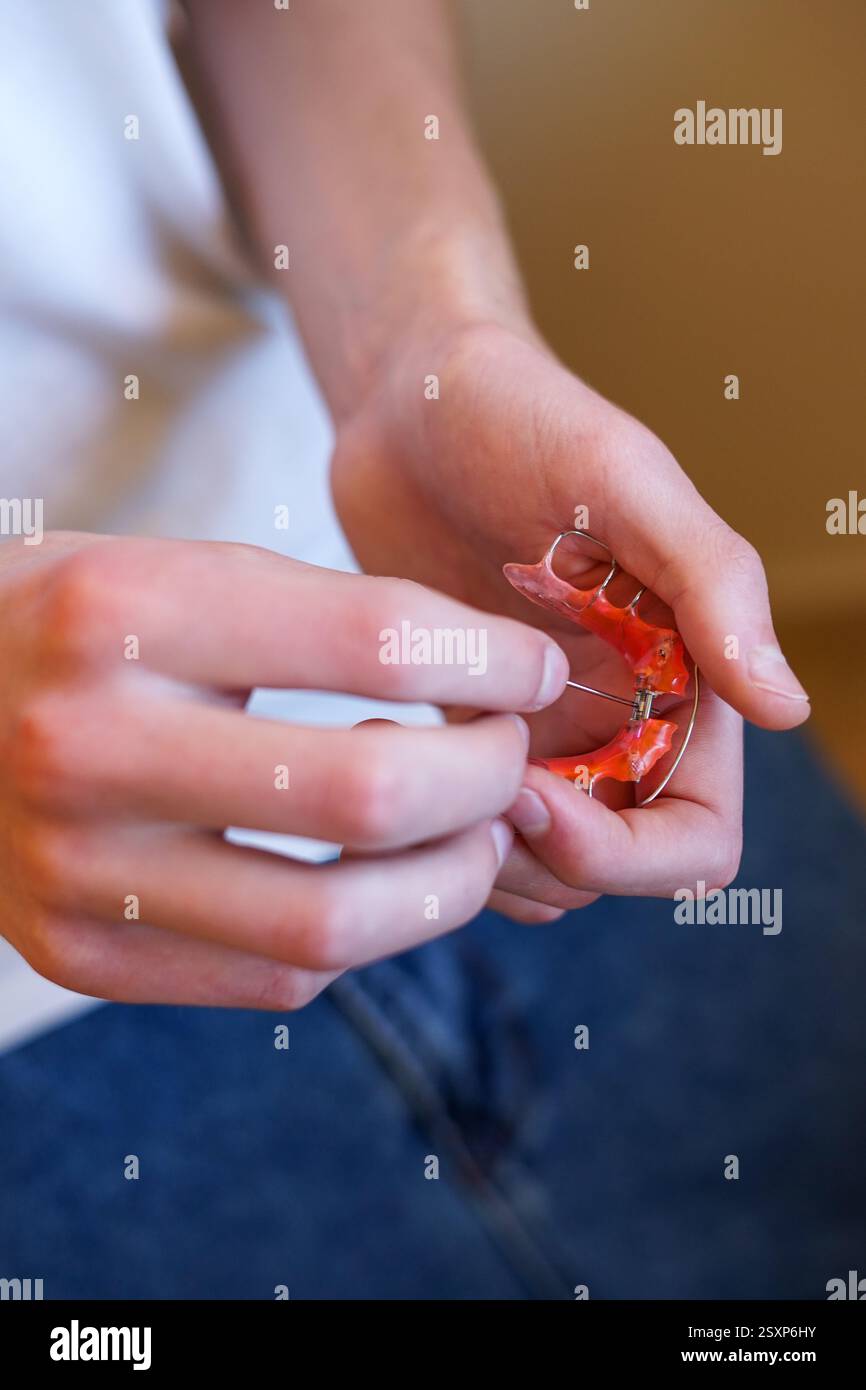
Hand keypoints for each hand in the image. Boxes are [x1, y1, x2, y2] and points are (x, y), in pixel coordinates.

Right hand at [0, 532, 567, 1005]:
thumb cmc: (78, 623)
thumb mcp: (183, 571)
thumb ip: (331, 622)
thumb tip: (498, 691)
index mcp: (124, 611)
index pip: (374, 640)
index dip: (492, 663)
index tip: (532, 673)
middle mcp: (89, 743)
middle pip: (370, 796)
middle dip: (488, 782)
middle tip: (511, 761)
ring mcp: (74, 867)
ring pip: (332, 925)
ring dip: (449, 886)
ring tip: (475, 839)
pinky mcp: (75, 953)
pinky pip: (276, 978)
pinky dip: (361, 936)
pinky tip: (373, 884)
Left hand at [331, 322, 809, 920]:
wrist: (407, 397)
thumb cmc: (519, 415)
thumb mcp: (622, 478)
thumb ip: (710, 583)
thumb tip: (786, 707)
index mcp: (683, 681)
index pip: (695, 841)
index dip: (627, 856)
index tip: (532, 803)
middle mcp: (621, 720)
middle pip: (613, 870)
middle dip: (544, 865)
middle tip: (461, 798)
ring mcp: (542, 730)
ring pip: (536, 867)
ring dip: (483, 860)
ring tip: (416, 776)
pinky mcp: (471, 723)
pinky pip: (469, 825)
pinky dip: (436, 828)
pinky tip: (384, 758)